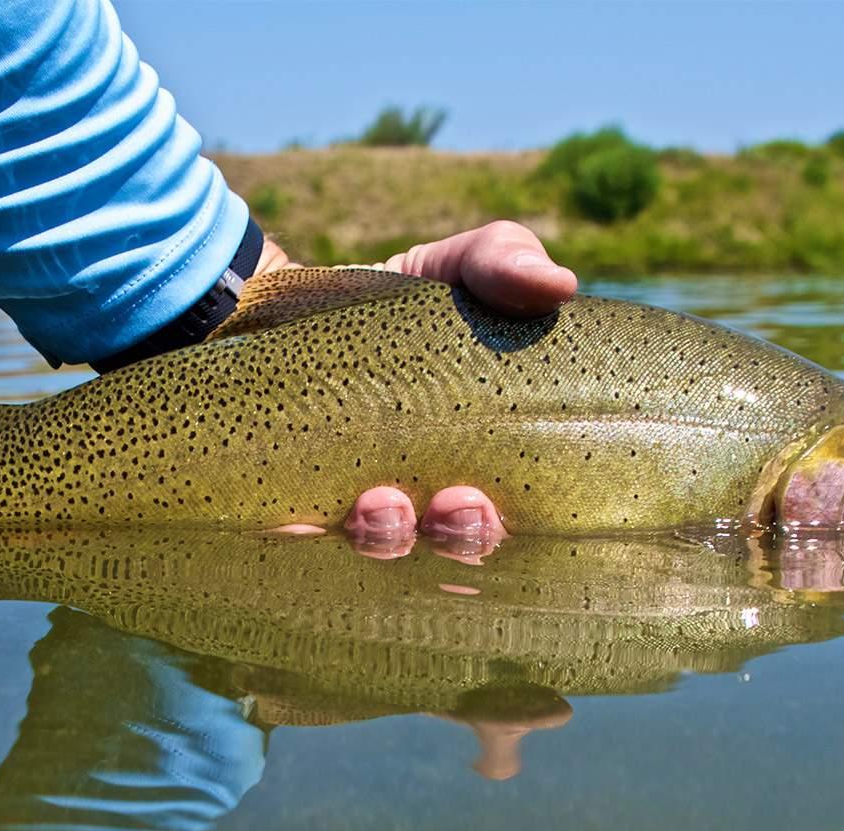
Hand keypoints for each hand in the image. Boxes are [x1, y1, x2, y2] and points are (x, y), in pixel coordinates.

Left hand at [259, 221, 577, 555]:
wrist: (286, 307)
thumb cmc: (398, 303)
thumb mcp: (458, 269)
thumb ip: (506, 265)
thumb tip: (558, 284)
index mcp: (482, 466)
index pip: (513, 523)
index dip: (507, 532)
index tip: (494, 503)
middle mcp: (426, 505)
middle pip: (452, 553)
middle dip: (460, 539)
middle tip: (458, 503)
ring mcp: (356, 513)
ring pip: (379, 553)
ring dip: (386, 539)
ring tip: (380, 502)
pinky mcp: (290, 509)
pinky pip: (297, 544)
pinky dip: (299, 538)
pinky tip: (297, 523)